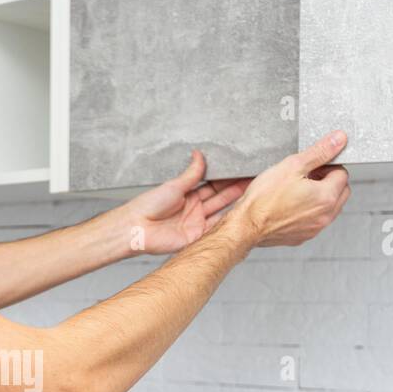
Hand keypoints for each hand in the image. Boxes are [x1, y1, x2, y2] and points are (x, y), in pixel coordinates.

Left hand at [119, 150, 250, 254]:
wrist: (137, 228)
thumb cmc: (148, 205)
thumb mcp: (174, 185)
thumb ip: (191, 173)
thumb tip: (198, 155)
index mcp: (188, 194)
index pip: (213, 184)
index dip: (227, 178)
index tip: (241, 170)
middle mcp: (194, 208)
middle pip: (220, 197)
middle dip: (236, 188)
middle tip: (254, 179)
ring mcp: (197, 223)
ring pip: (221, 211)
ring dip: (236, 203)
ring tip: (254, 192)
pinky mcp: (197, 236)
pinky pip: (216, 228)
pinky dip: (228, 221)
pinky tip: (242, 212)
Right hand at [231, 130, 350, 246]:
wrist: (246, 225)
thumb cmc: (264, 199)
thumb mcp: (293, 166)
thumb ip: (320, 152)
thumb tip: (339, 139)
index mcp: (326, 196)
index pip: (342, 174)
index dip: (327, 166)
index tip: (312, 167)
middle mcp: (325, 215)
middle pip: (341, 192)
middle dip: (328, 182)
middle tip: (307, 177)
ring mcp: (315, 228)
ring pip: (329, 208)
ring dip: (321, 197)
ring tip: (298, 191)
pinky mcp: (303, 236)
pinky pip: (315, 221)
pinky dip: (309, 212)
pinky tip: (291, 206)